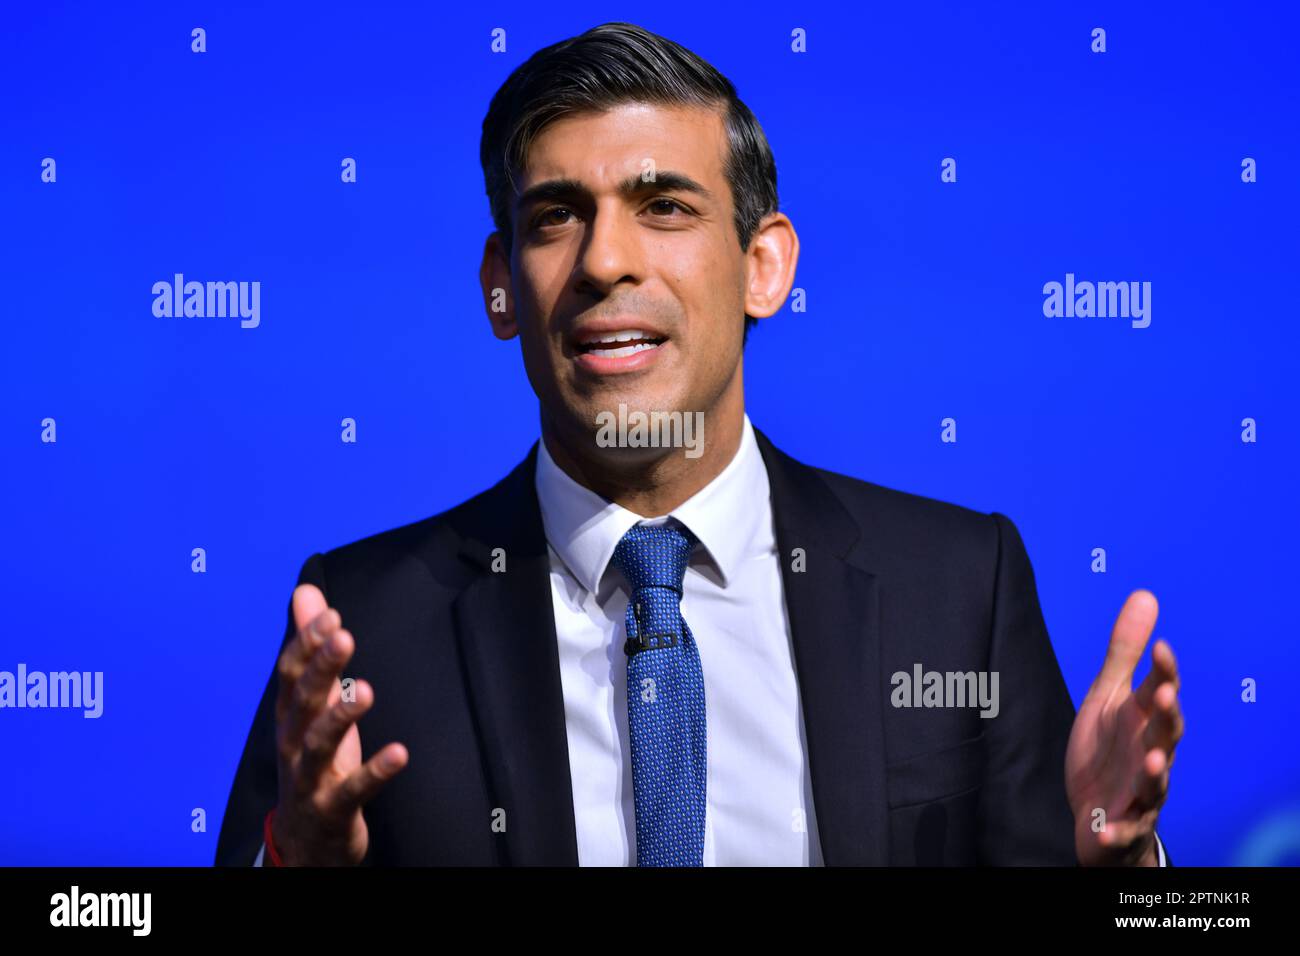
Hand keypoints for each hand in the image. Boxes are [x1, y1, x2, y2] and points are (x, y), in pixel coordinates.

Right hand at [271, 583, 408, 864]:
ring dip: (341, 716)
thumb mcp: (312, 703)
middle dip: (321, 668)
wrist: (305, 838)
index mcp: (290, 715)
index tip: (331, 615)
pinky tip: (400, 753)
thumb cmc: (313, 759)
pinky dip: (375, 771)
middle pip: (302, 702)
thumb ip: (312, 647)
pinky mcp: (333, 807)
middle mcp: (292, 742)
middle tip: (344, 636)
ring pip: (318, 744)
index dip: (306, 644)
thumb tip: (307, 592)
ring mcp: (309, 778)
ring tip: (368, 690)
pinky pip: (354, 790)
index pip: (289, 674)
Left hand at [1065, 589, 1182, 865]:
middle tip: (1165, 697)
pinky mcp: (1121, 825)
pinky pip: (1119, 830)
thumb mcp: (1110, 697)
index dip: (1164, 671)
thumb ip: (1124, 652)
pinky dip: (1113, 831)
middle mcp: (1150, 755)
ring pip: (1155, 785)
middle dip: (1167, 719)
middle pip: (1166, 737)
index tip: (1161, 646)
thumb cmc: (1108, 750)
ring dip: (1155, 774)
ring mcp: (1139, 793)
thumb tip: (1145, 595)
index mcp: (1144, 722)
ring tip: (1152, 763)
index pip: (1160, 693)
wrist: (1099, 812)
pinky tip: (1102, 829)